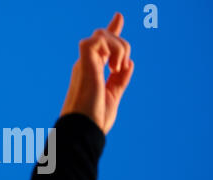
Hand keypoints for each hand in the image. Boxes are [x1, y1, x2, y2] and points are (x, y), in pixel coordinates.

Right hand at [60, 12, 133, 134]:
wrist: (84, 128)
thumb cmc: (95, 119)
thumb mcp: (113, 97)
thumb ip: (119, 81)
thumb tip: (129, 63)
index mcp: (91, 72)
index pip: (102, 47)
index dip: (113, 31)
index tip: (119, 17)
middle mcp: (86, 65)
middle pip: (104, 36)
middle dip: (122, 44)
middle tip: (122, 67)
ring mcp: (84, 63)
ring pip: (102, 35)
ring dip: (119, 48)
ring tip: (118, 69)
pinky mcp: (83, 63)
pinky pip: (97, 39)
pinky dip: (112, 49)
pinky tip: (114, 66)